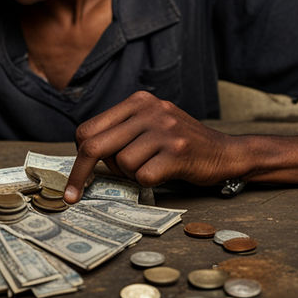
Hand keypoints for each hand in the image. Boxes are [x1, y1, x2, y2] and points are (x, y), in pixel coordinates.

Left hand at [64, 91, 239, 202]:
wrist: (225, 152)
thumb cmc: (180, 143)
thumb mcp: (150, 124)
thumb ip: (120, 131)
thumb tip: (83, 156)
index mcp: (138, 101)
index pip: (89, 129)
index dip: (78, 156)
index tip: (75, 177)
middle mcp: (150, 111)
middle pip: (95, 146)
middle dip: (80, 174)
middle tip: (73, 196)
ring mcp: (164, 131)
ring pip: (120, 164)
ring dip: (129, 175)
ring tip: (148, 168)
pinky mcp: (177, 153)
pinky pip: (142, 176)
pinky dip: (147, 182)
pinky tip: (162, 173)